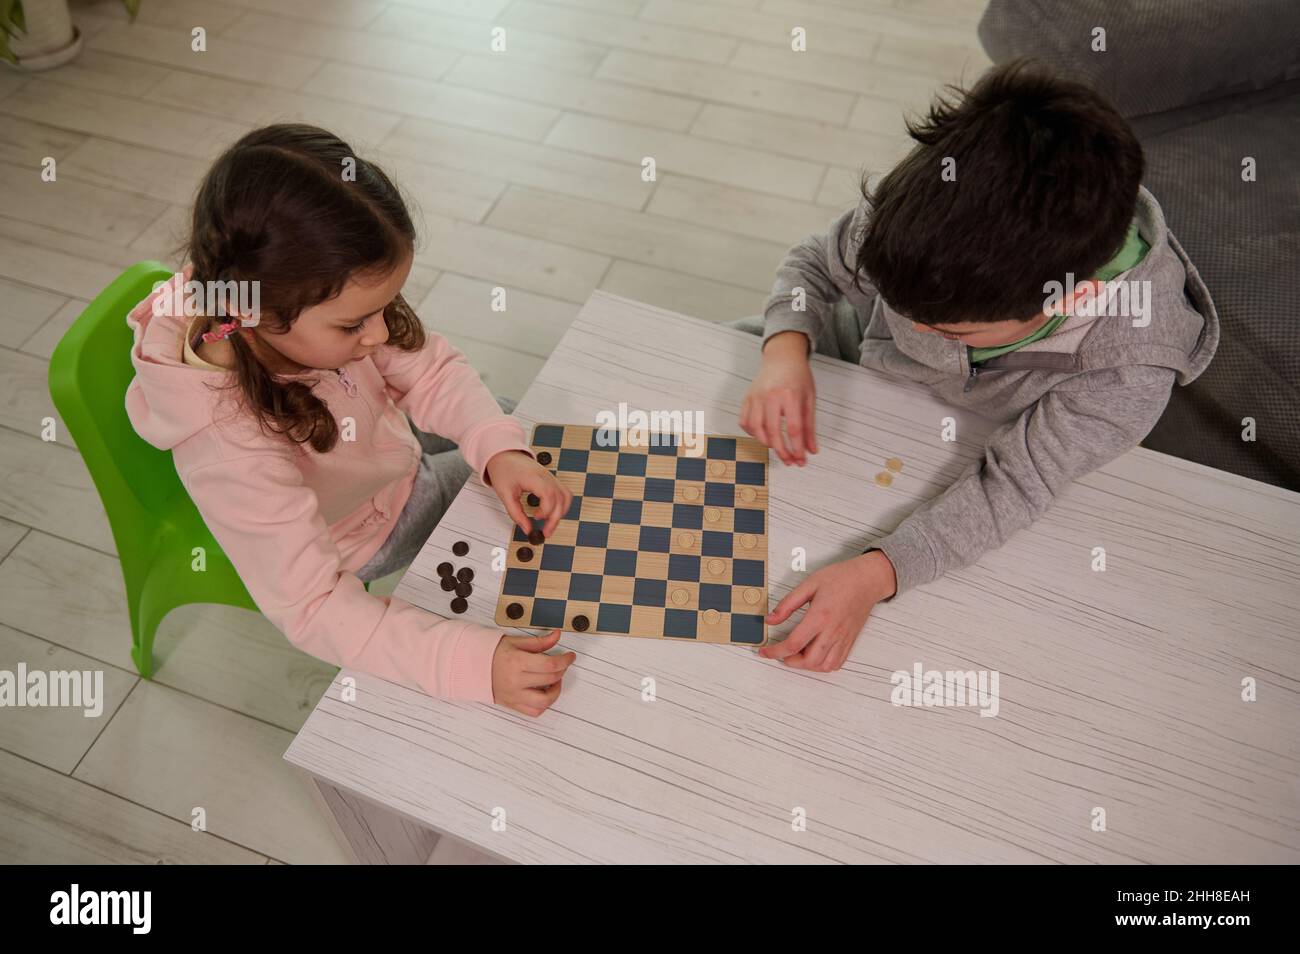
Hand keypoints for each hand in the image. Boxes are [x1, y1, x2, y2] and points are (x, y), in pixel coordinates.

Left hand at [486, 449, 572, 538]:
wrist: (505, 455)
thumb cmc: (504, 470)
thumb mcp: (505, 494)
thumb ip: (516, 514)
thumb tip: (527, 529)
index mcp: (534, 478)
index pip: (549, 496)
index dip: (546, 511)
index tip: (536, 518)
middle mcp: (547, 477)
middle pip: (561, 499)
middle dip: (555, 519)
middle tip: (546, 532)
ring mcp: (551, 477)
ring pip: (566, 497)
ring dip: (561, 512)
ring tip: (550, 524)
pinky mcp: (552, 479)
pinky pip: (564, 493)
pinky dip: (562, 505)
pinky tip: (552, 512)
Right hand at [491, 630, 575, 716]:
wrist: (469, 665)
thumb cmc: (490, 653)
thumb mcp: (515, 642)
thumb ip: (539, 642)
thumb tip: (556, 636)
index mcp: (517, 662)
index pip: (550, 665)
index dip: (565, 660)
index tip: (570, 657)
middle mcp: (516, 681)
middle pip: (550, 680)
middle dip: (562, 671)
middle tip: (562, 664)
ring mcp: (514, 695)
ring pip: (544, 701)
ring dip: (556, 691)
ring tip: (555, 681)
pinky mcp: (512, 704)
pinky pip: (533, 711)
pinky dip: (544, 705)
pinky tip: (544, 693)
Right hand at [740, 331, 818, 465]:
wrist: (782, 356)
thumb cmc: (798, 376)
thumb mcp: (809, 399)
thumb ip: (810, 426)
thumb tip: (811, 450)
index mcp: (790, 395)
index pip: (793, 429)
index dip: (797, 448)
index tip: (801, 459)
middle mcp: (770, 396)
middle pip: (773, 433)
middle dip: (782, 452)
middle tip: (790, 461)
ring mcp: (755, 397)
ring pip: (756, 429)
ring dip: (767, 444)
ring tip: (778, 448)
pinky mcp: (747, 398)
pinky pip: (745, 422)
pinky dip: (753, 433)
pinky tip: (764, 435)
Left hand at [760, 552, 896, 670]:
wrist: (867, 579)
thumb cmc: (841, 578)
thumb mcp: (808, 584)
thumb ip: (787, 604)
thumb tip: (770, 620)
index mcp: (819, 616)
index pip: (793, 644)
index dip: (775, 651)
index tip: (765, 651)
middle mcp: (832, 631)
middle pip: (809, 661)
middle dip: (790, 662)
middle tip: (780, 653)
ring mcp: (843, 638)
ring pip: (824, 666)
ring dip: (807, 666)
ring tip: (797, 654)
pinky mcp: (850, 641)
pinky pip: (837, 663)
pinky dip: (822, 665)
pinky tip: (814, 655)